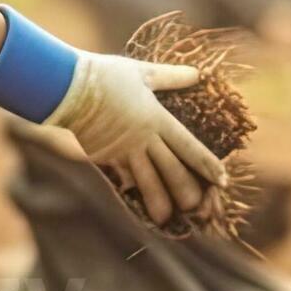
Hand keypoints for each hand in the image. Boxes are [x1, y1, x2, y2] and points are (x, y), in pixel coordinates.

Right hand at [48, 52, 228, 224]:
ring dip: (158, 201)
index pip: (188, 146)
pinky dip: (131, 192)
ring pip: (146, 181)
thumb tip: (198, 74)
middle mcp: (143, 140)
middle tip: (197, 208)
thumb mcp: (143, 72)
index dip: (207, 164)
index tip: (222, 179)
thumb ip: (171, 77)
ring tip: (167, 219)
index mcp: (157, 119)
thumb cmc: (106, 76)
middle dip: (186, 191)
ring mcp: (122, 151)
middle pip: (171, 170)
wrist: (68, 87)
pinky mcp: (103, 157)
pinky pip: (121, 178)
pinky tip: (136, 205)